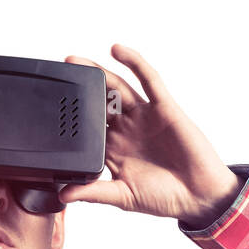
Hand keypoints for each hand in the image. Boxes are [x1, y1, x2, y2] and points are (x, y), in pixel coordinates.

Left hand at [59, 44, 241, 228]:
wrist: (198, 196)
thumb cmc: (164, 198)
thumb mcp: (123, 197)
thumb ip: (94, 193)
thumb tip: (63, 196)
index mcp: (115, 150)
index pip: (88, 129)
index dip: (71, 118)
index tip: (50, 109)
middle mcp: (128, 130)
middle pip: (99, 103)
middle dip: (80, 89)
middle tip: (61, 74)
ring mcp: (144, 117)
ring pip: (117, 88)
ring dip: (98, 72)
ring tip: (77, 62)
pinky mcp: (163, 107)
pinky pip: (148, 79)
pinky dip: (134, 62)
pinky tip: (117, 50)